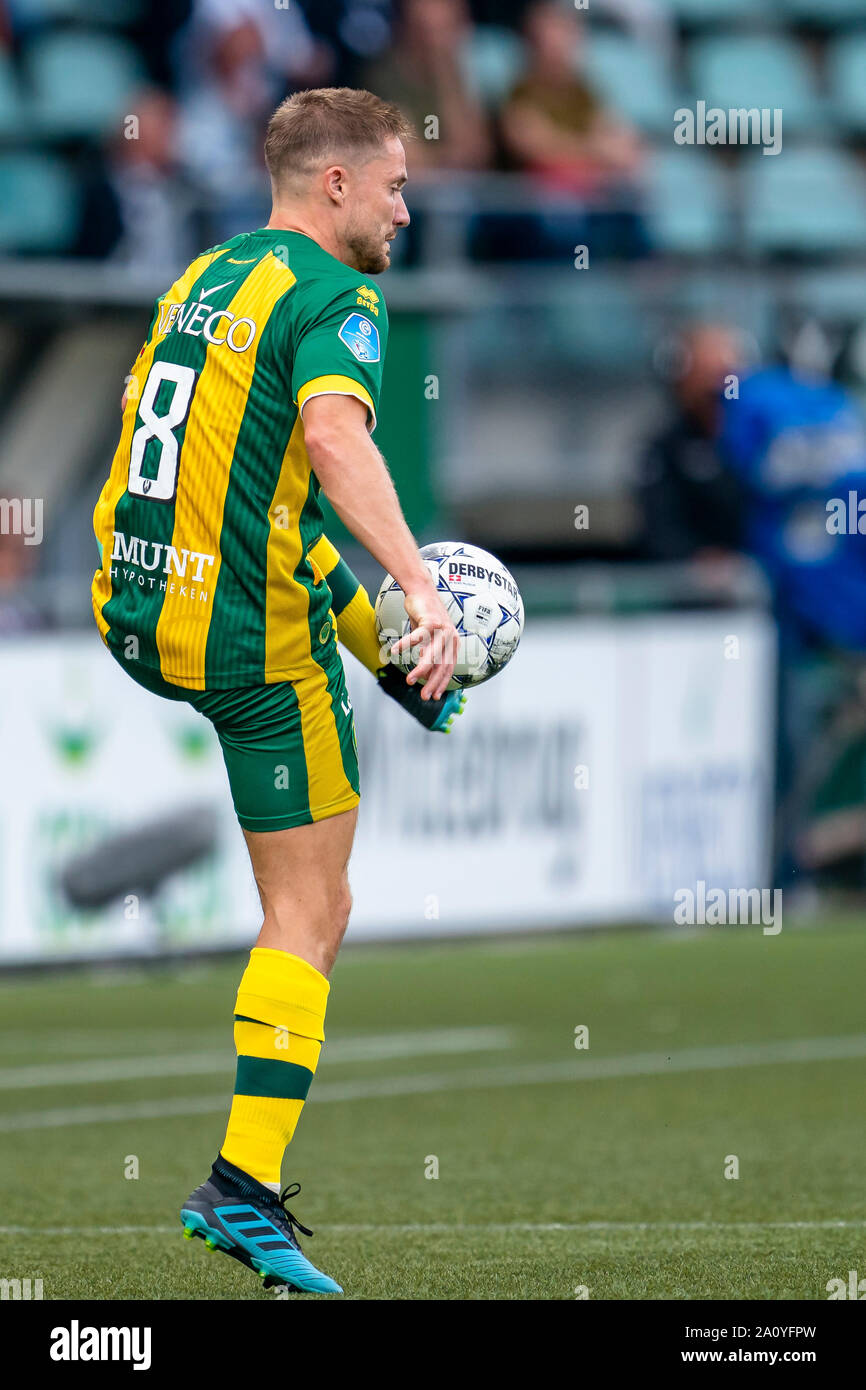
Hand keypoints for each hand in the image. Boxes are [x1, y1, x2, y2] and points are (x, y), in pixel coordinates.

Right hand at [391, 585, 458, 699]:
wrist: (422, 591)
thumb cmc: (424, 617)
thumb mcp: (429, 639)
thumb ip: (429, 654)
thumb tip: (425, 674)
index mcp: (453, 643)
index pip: (448, 668)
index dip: (441, 683)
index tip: (435, 696)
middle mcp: (451, 637)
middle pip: (442, 665)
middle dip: (432, 683)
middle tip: (424, 696)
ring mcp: (442, 629)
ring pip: (431, 655)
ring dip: (420, 670)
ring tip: (409, 681)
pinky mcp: (430, 621)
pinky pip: (416, 637)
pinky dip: (404, 645)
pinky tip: (394, 652)